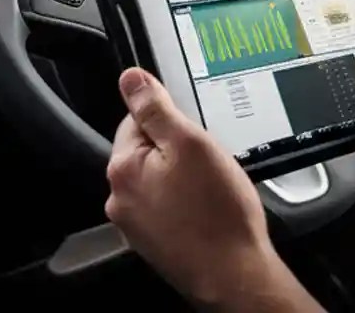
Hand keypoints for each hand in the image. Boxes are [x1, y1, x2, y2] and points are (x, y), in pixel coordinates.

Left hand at [105, 68, 318, 310]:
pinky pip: (168, 207)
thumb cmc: (218, 213)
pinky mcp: (154, 243)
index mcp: (122, 168)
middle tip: (209, 165)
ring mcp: (135, 225)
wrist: (234, 276)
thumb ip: (156, 108)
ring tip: (212, 190)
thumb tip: (130, 78)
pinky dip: (186, 204)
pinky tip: (208, 211)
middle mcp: (119, 198)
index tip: (196, 138)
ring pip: (159, 180)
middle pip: (147, 151)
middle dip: (177, 151)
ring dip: (183, 178)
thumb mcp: (191, 144)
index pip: (136, 119)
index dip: (171, 122)